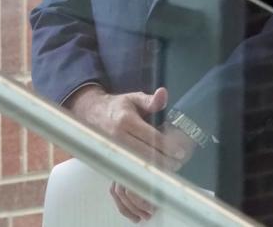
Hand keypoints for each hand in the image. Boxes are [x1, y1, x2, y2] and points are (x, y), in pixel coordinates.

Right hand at [67, 86, 189, 222]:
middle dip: (165, 162)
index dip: (168, 147)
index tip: (180, 152)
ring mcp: (113, 151)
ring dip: (156, 171)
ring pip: (138, 167)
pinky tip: (154, 179)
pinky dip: (143, 178)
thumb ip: (150, 100)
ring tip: (169, 171)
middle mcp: (118, 137)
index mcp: (125, 121)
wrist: (92, 114)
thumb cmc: (118, 107)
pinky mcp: (110, 160)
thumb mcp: (133, 99)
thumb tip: (164, 94)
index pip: (151, 137)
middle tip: (178, 164)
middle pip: (146, 155)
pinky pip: (129, 173)